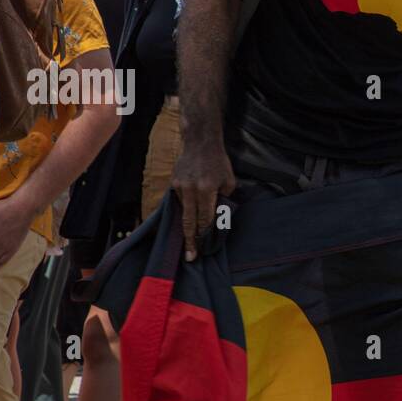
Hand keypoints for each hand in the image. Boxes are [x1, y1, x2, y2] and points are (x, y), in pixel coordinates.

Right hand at [172, 136, 234, 262]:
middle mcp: (190, 189)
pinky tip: (186, 222)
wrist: (200, 143)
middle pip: (189, 221)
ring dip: (186, 228)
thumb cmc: (219, 163)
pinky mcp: (173, 184)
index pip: (205, 218)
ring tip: (188, 244)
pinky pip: (180, 203)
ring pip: (183, 213)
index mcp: (206, 189)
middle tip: (190, 257)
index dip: (205, 234)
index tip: (204, 248)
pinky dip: (184, 212)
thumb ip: (224, 200)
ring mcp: (179, 187)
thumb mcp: (228, 181)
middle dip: (190, 240)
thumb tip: (218, 218)